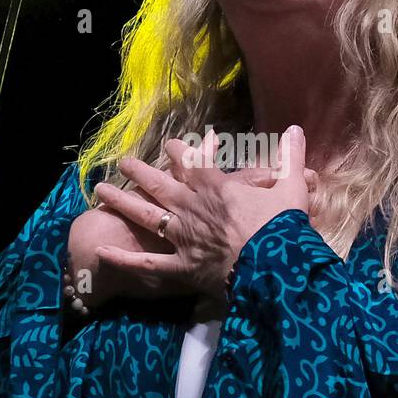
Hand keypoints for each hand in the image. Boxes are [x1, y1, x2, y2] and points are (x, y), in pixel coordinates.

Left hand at [92, 125, 310, 301]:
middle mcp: (191, 207)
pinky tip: (101, 251)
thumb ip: (290, 158)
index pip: (191, 162)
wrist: (273, 268)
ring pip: (145, 215)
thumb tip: (297, 129)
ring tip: (101, 192)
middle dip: (140, 172)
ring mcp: (182, 237)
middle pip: (158, 184)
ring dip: (122, 202)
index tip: (168, 144)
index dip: (178, 151)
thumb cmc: (282, 228)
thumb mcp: (291, 188)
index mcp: (216, 187)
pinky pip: (146, 263)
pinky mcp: (180, 267)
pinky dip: (123, 258)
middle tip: (123, 162)